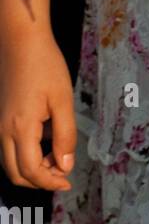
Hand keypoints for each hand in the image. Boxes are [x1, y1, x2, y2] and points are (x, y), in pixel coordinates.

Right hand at [0, 28, 75, 191]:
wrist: (22, 42)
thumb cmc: (45, 65)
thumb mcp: (63, 100)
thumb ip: (65, 135)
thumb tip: (65, 164)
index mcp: (21, 128)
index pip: (31, 171)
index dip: (50, 182)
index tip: (67, 182)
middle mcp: (5, 131)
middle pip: (16, 173)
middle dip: (39, 180)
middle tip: (62, 174)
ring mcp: (1, 125)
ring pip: (11, 161)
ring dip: (33, 167)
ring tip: (57, 153)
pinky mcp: (3, 117)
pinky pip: (10, 146)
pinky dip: (27, 152)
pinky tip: (46, 136)